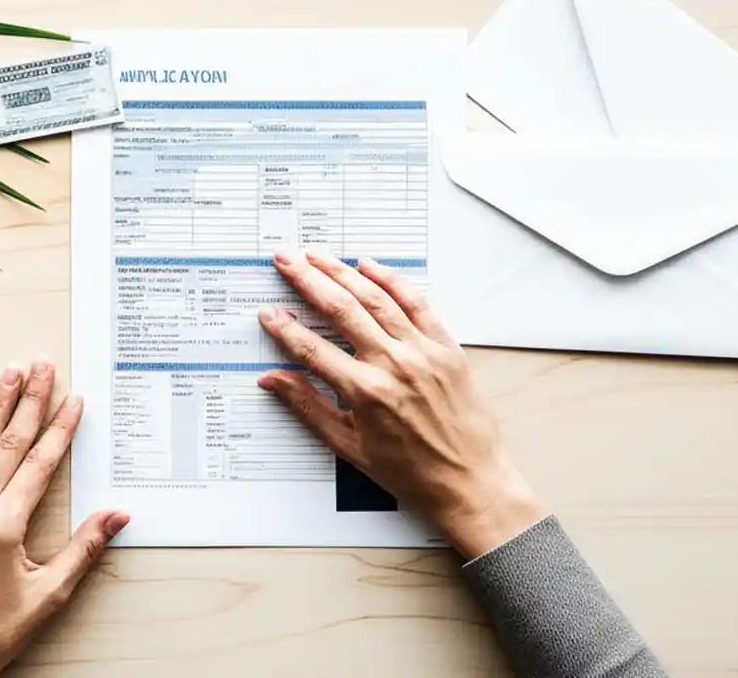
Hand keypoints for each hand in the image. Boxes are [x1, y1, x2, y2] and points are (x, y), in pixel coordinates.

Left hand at [0, 360, 128, 677]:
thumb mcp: (49, 595)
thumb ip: (84, 550)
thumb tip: (117, 515)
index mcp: (3, 526)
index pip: (39, 464)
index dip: (61, 429)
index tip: (75, 399)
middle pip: (8, 444)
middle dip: (29, 401)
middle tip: (42, 366)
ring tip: (8, 374)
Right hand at [257, 249, 544, 558]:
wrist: (470, 482)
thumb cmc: (411, 472)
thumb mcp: (349, 446)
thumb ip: (307, 407)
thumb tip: (272, 381)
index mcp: (366, 393)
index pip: (312, 349)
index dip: (285, 328)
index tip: (268, 312)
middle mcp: (394, 365)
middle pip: (342, 310)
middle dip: (308, 280)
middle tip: (286, 260)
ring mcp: (423, 353)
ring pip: (376, 299)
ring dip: (343, 272)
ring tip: (318, 255)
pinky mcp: (447, 348)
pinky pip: (417, 303)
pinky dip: (392, 281)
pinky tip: (369, 267)